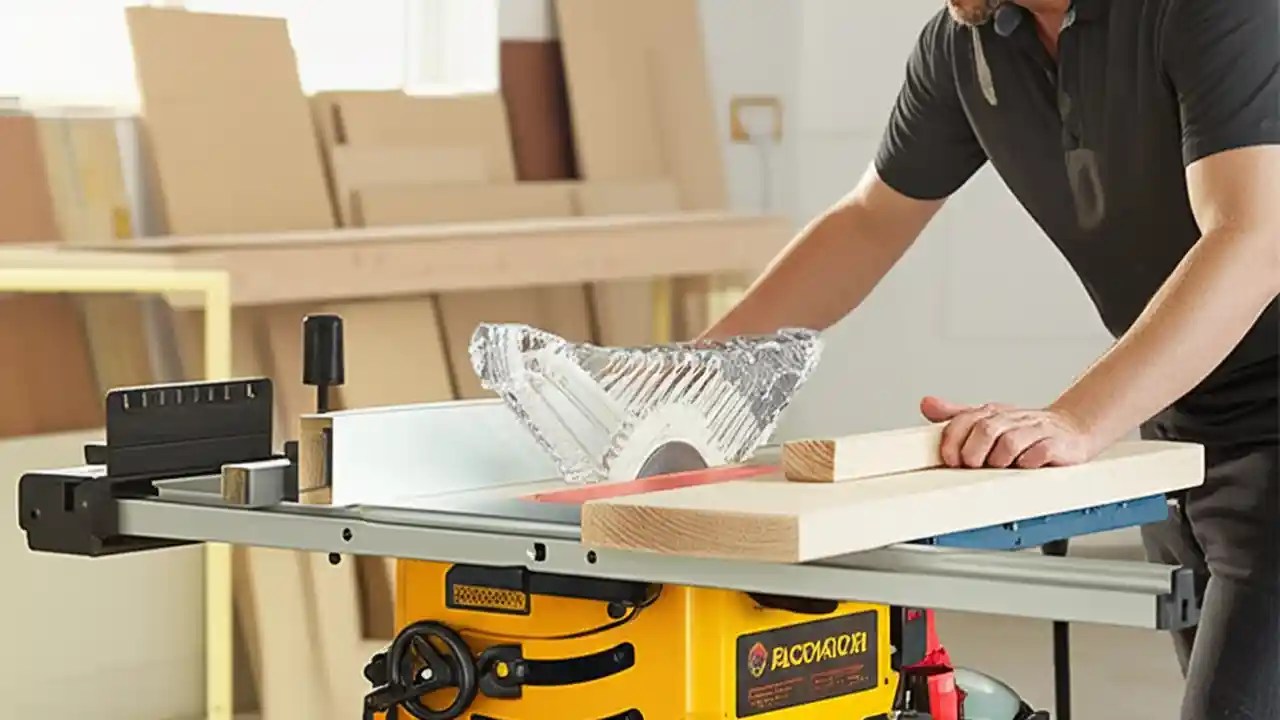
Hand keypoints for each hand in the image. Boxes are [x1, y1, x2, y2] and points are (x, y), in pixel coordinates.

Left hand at [919, 396, 1101, 468]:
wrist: (1072, 429)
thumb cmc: (1025, 429)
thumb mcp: (988, 419)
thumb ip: (957, 416)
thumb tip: (926, 404)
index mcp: (993, 413)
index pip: (965, 420)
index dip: (953, 440)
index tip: (950, 459)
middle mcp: (1013, 419)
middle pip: (985, 430)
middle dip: (974, 453)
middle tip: (974, 466)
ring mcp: (1036, 430)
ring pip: (1009, 443)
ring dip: (999, 460)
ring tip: (1001, 467)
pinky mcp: (1057, 445)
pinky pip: (1038, 454)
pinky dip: (1028, 462)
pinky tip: (1025, 466)